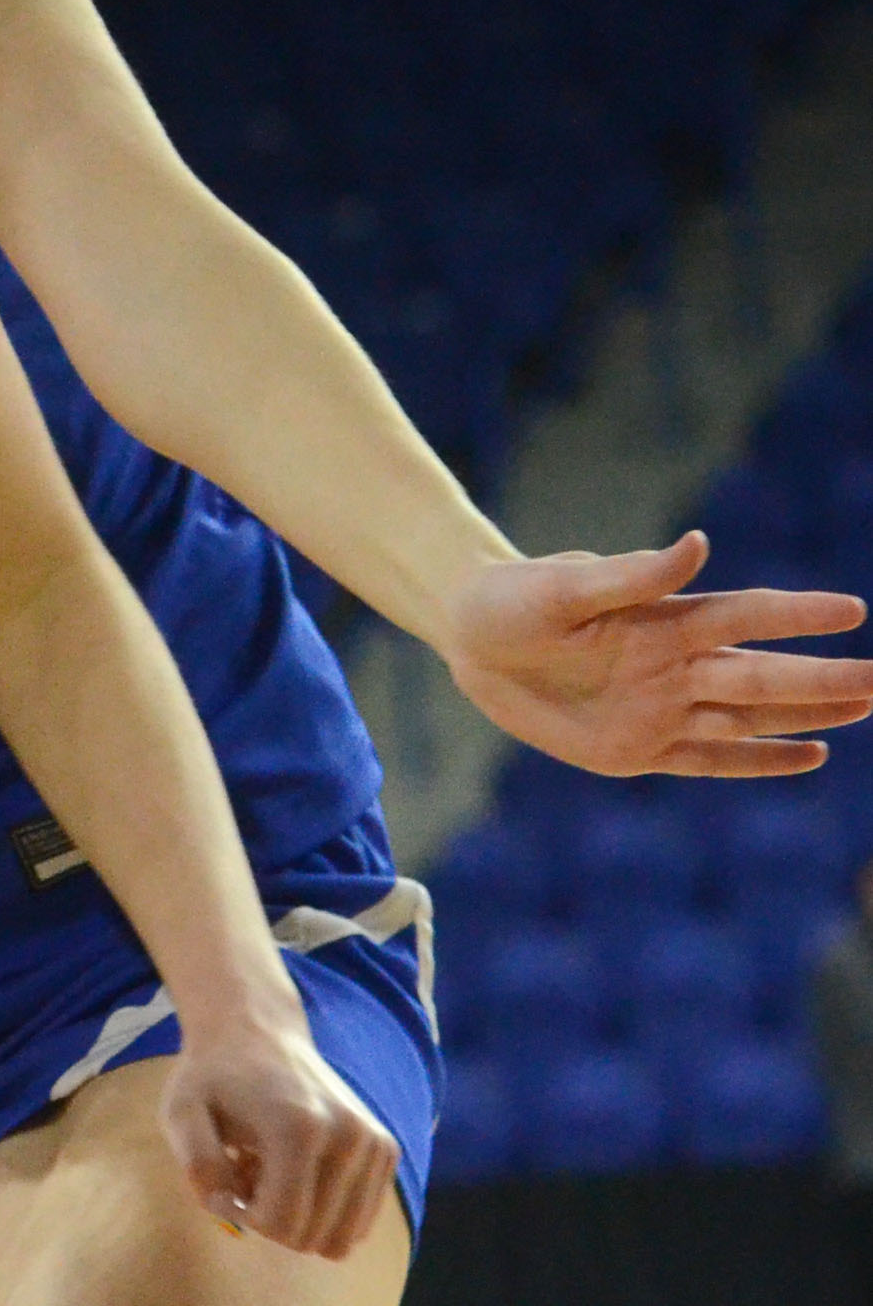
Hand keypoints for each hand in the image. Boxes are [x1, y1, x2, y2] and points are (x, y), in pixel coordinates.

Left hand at [160, 1009, 400, 1259]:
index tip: (226, 1183)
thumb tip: (229, 1206)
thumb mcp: (181, 1112)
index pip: (283, 1226)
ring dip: (302, 1217)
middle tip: (248, 1174)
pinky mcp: (385, 1149)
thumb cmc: (214, 1076)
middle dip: (274, 1220)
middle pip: (314, 1237)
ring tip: (273, 1171)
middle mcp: (348, 1136)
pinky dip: (326, 1209)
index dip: (245, 1218)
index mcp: (299, 1128)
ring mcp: (374, 1142)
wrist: (258, 1030)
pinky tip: (299, 1169)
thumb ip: (197, 1165)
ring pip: (342, 1237)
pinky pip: (359, 1221)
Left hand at [443, 536, 872, 779]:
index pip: (747, 615)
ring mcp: (662, 708)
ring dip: (808, 714)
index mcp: (664, 618)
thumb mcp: (564, 587)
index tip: (853, 609)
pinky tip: (811, 756)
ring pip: (751, 716)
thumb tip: (698, 545)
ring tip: (866, 707)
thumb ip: (632, 576)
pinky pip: (711, 759)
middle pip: (764, 674)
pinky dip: (760, 760)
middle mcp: (676, 664)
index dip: (798, 615)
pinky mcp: (638, 749)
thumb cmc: (516, 599)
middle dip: (824, 678)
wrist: (471, 635)